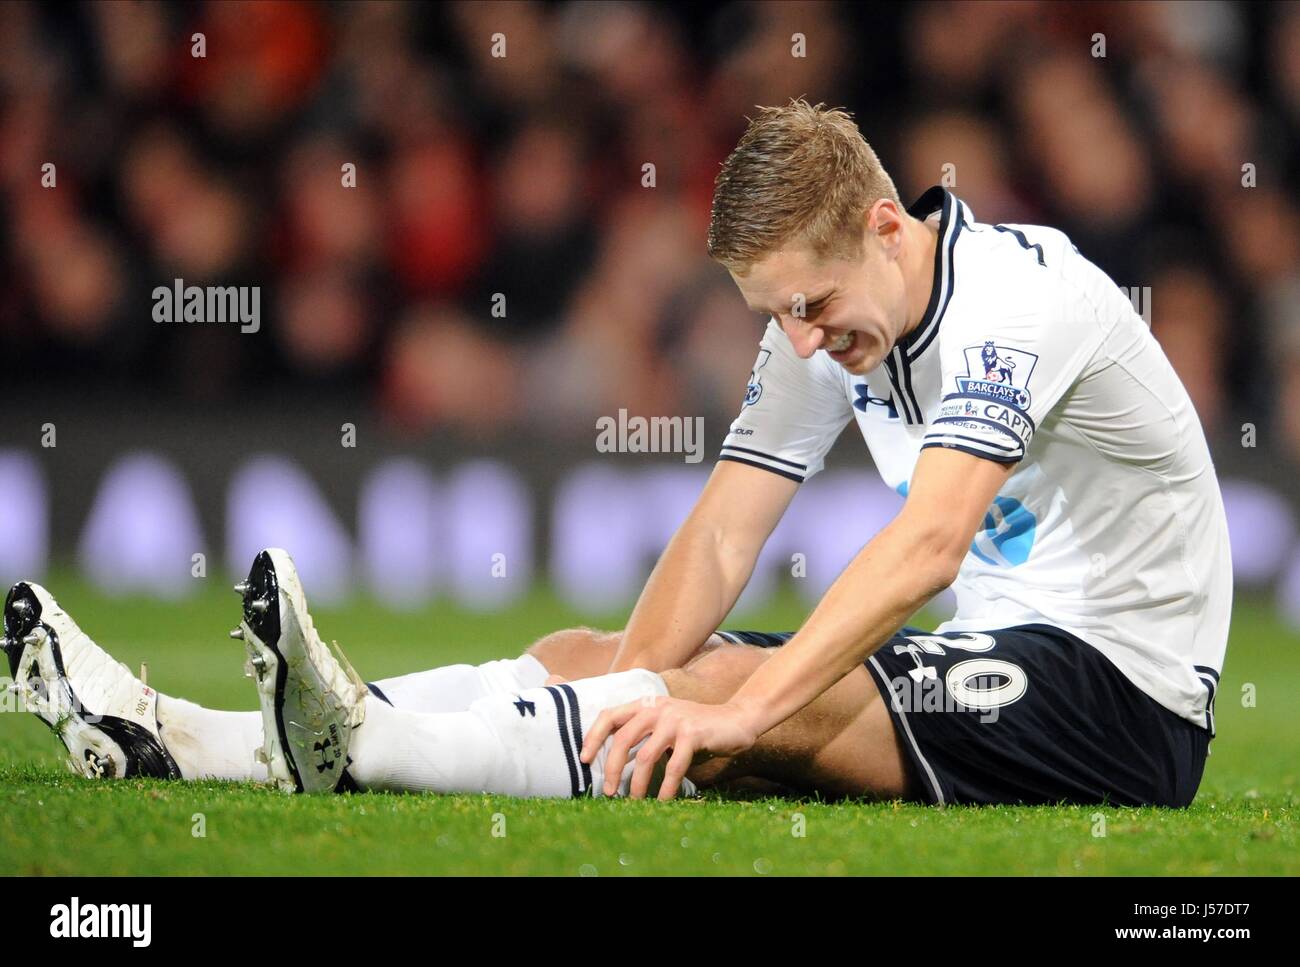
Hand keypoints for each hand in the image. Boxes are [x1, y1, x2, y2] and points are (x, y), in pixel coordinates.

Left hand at [579, 696, 758, 799]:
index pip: (609, 715)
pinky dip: (666, 787)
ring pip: (645, 756)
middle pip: (623, 738)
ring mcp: (675, 720)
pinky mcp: (693, 734)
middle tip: (608, 791)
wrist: (736, 720)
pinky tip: (663, 801)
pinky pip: (674, 766)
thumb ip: (644, 734)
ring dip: (637, 783)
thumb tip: (614, 764)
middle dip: (611, 768)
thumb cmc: (696, 729)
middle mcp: (657, 708)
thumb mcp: (665, 724)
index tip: (584, 759)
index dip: (593, 737)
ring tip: (634, 801)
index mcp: (645, 704)